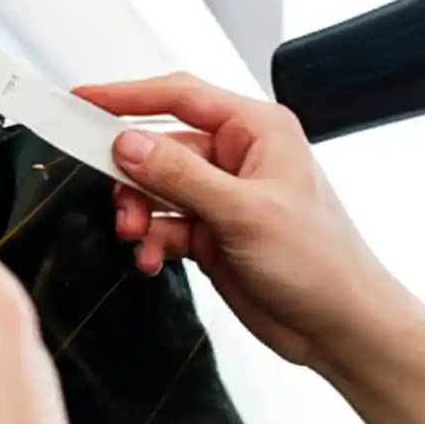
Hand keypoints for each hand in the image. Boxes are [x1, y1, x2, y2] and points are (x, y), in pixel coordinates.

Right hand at [74, 73, 409, 367]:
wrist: (341, 328)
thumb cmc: (322, 262)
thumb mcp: (244, 212)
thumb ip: (180, 175)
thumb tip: (129, 144)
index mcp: (257, 130)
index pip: (180, 97)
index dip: (127, 96)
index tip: (84, 100)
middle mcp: (239, 157)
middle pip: (160, 146)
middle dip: (131, 174)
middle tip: (114, 197)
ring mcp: (223, 196)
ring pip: (156, 188)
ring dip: (140, 212)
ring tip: (138, 236)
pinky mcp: (212, 232)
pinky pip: (165, 224)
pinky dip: (152, 240)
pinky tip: (154, 258)